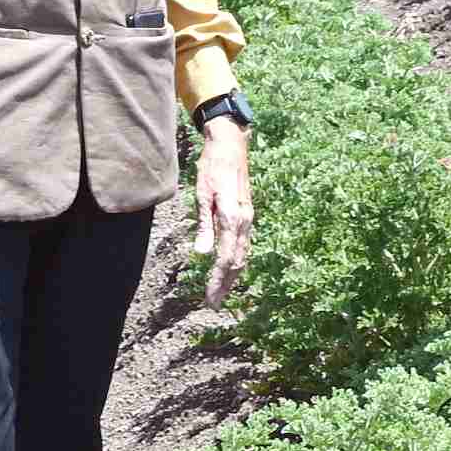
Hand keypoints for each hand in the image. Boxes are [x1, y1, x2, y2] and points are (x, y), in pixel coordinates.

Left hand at [192, 127, 253, 303]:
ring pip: (242, 255)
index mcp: (232, 218)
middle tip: (213, 304)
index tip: (209, 298)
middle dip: (225, 285)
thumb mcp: (203, 194)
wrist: (231, 146)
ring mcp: (248, 219)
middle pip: (237, 262)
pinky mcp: (246, 215)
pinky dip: (236, 262)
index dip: (217, 281)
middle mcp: (244, 221)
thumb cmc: (212, 167)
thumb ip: (204, 226)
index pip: (224, 258)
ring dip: (232, 276)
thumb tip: (202, 254)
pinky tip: (229, 269)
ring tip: (221, 292)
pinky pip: (243, 245)